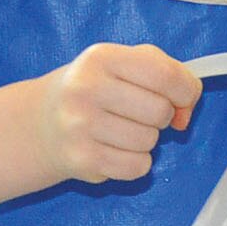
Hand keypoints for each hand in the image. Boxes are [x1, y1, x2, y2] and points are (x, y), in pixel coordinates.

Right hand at [28, 43, 200, 183]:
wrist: (40, 123)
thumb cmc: (97, 89)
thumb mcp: (125, 64)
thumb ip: (169, 75)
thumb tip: (184, 115)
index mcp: (102, 58)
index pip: (165, 75)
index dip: (186, 91)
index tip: (181, 98)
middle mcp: (85, 89)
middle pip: (160, 111)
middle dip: (162, 116)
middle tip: (139, 114)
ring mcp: (78, 126)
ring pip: (149, 141)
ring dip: (146, 140)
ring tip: (120, 130)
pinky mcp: (79, 159)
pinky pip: (137, 167)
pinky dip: (135, 163)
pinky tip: (114, 150)